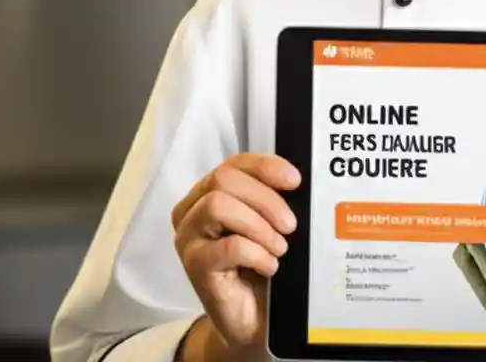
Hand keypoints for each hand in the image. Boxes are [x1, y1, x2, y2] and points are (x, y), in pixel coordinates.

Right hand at [172, 153, 300, 361]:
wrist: (253, 321)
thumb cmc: (263, 267)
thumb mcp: (271, 228)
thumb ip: (274, 203)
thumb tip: (297, 183)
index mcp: (209, 194)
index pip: (233, 164)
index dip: (265, 166)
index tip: (295, 181)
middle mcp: (191, 212)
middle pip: (223, 180)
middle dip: (265, 199)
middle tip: (290, 225)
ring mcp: (188, 239)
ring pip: (218, 206)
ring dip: (258, 225)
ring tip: (280, 247)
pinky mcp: (194, 266)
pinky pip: (227, 246)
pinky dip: (256, 254)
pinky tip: (270, 267)